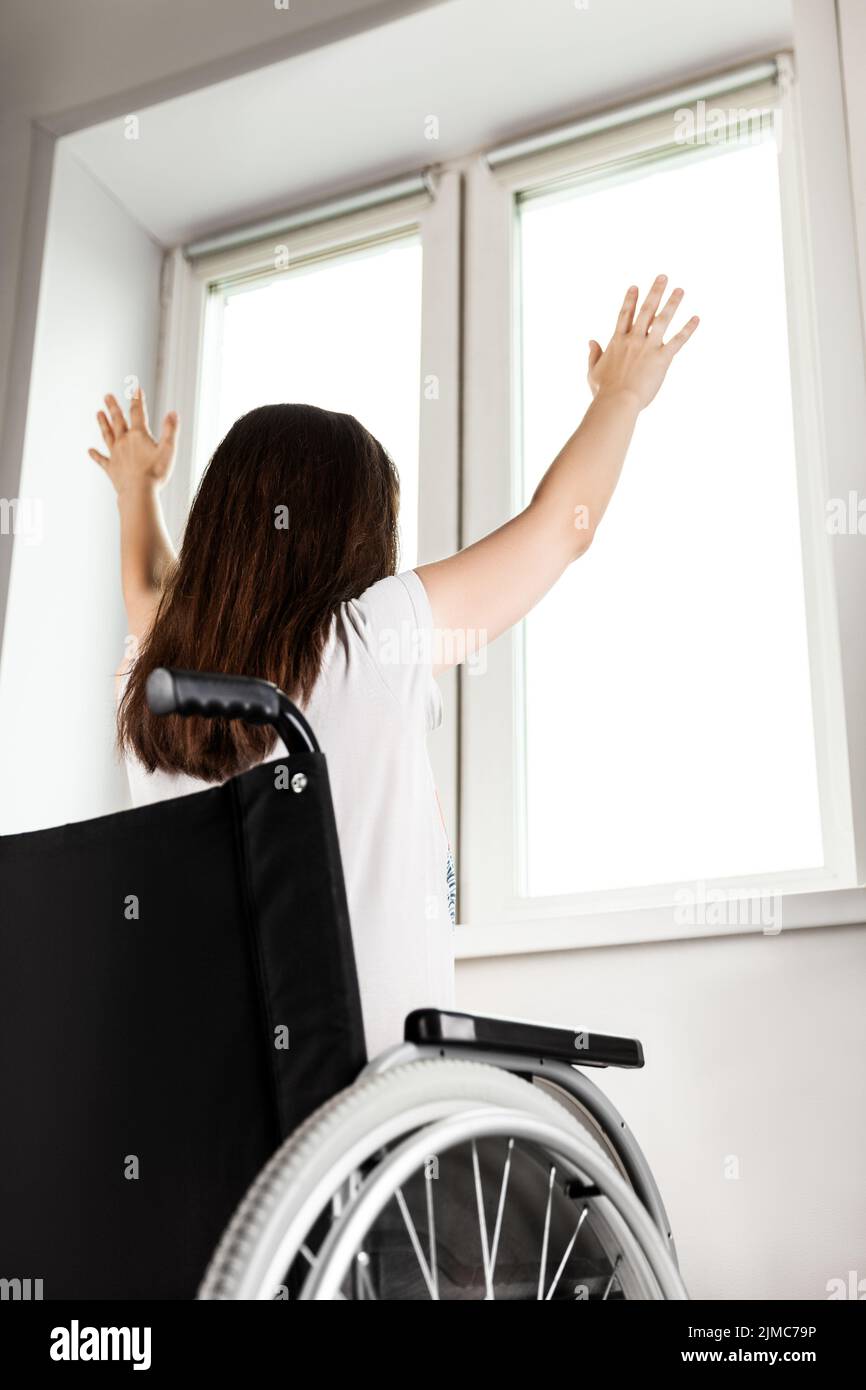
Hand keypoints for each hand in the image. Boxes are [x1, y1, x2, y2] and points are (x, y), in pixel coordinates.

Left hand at [89, 389, 177, 493]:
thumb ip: (170, 430)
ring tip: (98, 413)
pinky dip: (96, 455)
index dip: (137, 399)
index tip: (136, 387)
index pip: (138, 412)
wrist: (138, 493)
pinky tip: (89, 451)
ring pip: (107, 434)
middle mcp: (124, 441)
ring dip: (103, 423)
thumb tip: (173, 412)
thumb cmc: (156, 473)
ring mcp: (115, 454)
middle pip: (118, 420)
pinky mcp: (111, 468)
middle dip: (113, 406)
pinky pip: (102, 459)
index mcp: (138, 435)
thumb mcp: (168, 450)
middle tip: (107, 395)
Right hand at [587, 276, 698, 409]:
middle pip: (646, 310)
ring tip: (680, 290)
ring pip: (662, 319)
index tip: (636, 286)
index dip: (631, 299)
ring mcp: (648, 347)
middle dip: (655, 292)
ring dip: (672, 303)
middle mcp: (633, 339)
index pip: (625, 314)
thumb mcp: (593, 371)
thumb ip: (593, 354)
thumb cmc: (604, 390)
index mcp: (617, 341)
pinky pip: (677, 340)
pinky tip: (696, 318)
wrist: (617, 401)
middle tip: (663, 277)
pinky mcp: (661, 358)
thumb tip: (591, 341)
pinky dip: (688, 329)